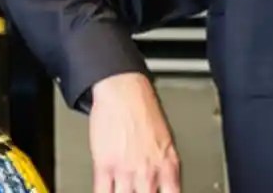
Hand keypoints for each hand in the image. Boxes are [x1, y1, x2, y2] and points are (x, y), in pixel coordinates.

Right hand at [89, 72, 180, 192]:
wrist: (123, 90)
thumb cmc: (143, 108)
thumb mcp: (166, 140)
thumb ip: (164, 166)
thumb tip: (163, 183)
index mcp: (168, 165)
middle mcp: (149, 172)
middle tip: (134, 191)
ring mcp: (126, 171)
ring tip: (120, 191)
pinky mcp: (104, 166)